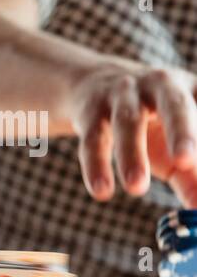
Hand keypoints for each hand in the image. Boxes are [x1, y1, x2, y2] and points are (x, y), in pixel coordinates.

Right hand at [66, 63, 196, 204]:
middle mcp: (160, 85)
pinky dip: (96, 165)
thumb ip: (190, 175)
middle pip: (174, 106)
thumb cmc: (150, 121)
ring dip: (131, 156)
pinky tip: (101, 191)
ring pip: (127, 124)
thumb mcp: (175, 144)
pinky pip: (93, 140)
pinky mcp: (91, 111)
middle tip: (185, 162)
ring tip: (136, 188)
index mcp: (190, 90)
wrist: (94, 86)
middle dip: (182, 133)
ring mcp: (123, 95)